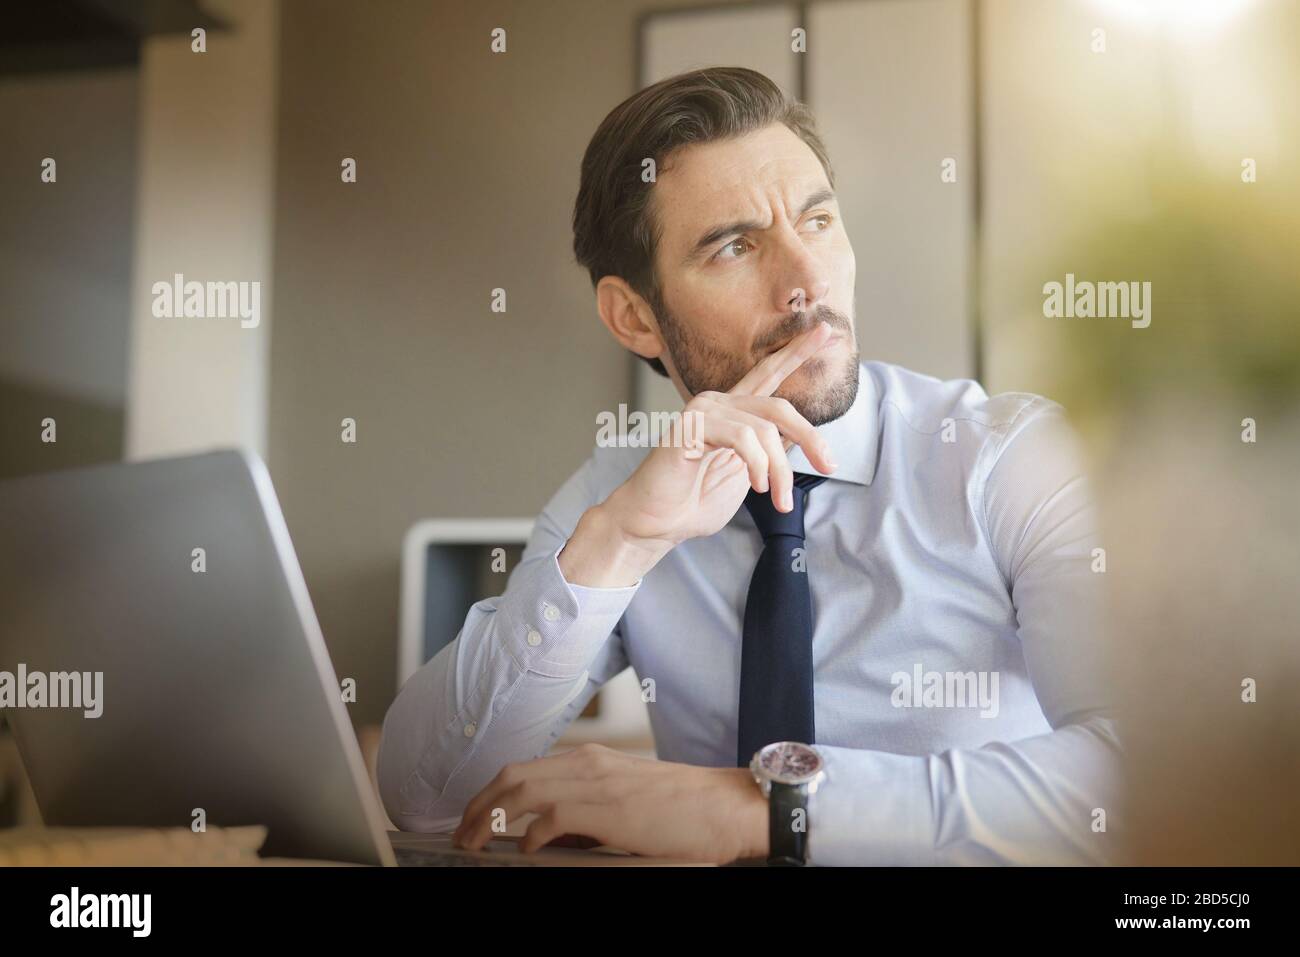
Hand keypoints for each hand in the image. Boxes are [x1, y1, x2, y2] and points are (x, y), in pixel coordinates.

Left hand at [450, 743, 768, 864]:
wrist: (726, 805)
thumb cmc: (683, 808)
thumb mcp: (624, 799)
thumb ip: (584, 810)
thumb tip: (544, 835)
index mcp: (591, 759)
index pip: (522, 769)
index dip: (489, 794)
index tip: (472, 819)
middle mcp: (588, 763)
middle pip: (513, 776)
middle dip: (479, 806)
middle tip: (463, 835)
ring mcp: (599, 783)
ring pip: (524, 791)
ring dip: (493, 819)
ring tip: (477, 844)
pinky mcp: (611, 808)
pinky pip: (554, 816)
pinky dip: (532, 834)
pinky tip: (526, 850)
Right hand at [560, 322, 838, 585]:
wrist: (654, 524)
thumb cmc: (693, 504)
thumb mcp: (746, 478)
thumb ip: (770, 453)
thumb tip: (799, 438)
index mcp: (732, 413)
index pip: (768, 374)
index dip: (797, 352)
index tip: (828, 332)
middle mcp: (718, 404)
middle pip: (779, 407)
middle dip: (812, 437)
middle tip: (829, 466)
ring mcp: (702, 411)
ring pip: (765, 429)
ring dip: (780, 471)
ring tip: (778, 501)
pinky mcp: (690, 425)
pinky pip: (742, 437)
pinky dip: (757, 465)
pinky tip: (756, 486)